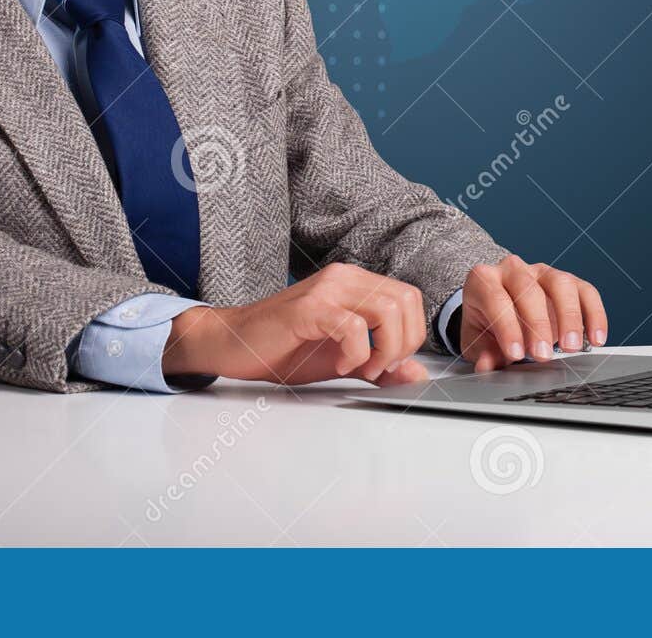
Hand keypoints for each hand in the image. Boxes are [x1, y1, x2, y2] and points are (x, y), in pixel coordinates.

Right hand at [162, 263, 429, 386]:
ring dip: (382, 349)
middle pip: (405, 301)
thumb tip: (419, 374)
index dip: (410, 336)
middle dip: (401, 344)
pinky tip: (340, 364)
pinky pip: (352, 325)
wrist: (233, 344)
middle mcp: (344, 277)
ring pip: (387, 308)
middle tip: (376, 368)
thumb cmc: (282, 349)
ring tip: (359, 367)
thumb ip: (381, 365)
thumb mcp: (343, 360)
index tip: (388, 363)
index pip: (411, 298)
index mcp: (356, 283)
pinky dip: (356, 352)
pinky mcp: (308, 307)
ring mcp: (326, 289)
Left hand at [460, 254, 607, 373]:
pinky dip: (594, 315)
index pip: (495, 299)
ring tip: (571, 347)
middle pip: (528, 289)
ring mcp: (542, 272)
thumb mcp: (478, 339)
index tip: (516, 354)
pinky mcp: (568, 280)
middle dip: (537, 325)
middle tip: (543, 355)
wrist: (499, 307)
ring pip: (560, 284)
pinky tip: (596, 338)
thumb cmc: (487, 321)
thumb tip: (487, 366)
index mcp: (484, 280)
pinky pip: (586, 291)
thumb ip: (484, 352)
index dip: (506, 327)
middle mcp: (513, 270)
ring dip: (569, 317)